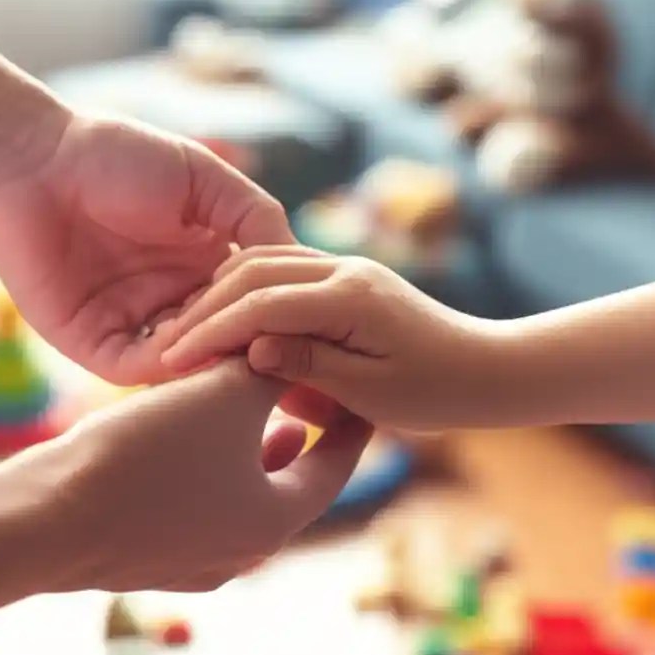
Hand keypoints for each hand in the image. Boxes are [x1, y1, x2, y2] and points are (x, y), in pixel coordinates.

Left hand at [0, 104, 292, 384]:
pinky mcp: (91, 344)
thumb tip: (306, 267)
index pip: (254, 306)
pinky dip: (166, 368)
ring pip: (186, 366)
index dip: (282, 315)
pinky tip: (190, 353)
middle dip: (253, 351)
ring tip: (243, 358)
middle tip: (287, 357)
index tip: (316, 324)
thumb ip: (257, 221)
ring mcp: (134, 326)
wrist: (33, 159)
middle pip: (226, 344)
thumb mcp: (206, 180)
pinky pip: (136, 370)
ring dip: (212, 363)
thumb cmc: (117, 155)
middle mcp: (175, 302)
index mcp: (205, 265)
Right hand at [0, 359, 372, 592]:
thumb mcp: (223, 394)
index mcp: (277, 519)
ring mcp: (193, 560)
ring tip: (252, 403)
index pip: (336, 464)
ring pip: (236, 492)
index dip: (349, 417)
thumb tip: (287, 339)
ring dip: (246, 444)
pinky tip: (182, 431)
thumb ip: (268, 364)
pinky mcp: (147, 557)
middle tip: (304, 386)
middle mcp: (243, 550)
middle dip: (296, 427)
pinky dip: (202, 464)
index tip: (356, 385)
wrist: (47, 518)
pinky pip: (193, 504)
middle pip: (288, 482)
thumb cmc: (149, 453)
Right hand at [161, 248, 509, 431]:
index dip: (209, 332)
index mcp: (350, 297)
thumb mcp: (371, 392)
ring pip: (261, 262)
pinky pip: (281, 271)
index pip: (259, 305)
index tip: (169, 362)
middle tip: (166, 348)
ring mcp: (344, 266)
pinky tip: (224, 322)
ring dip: (219, 295)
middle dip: (204, 309)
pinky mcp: (344, 276)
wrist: (488, 369)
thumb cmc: (436, 392)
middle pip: (251, 272)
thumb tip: (250, 347)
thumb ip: (308, 367)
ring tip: (186, 335)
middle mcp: (344, 269)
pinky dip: (245, 291)